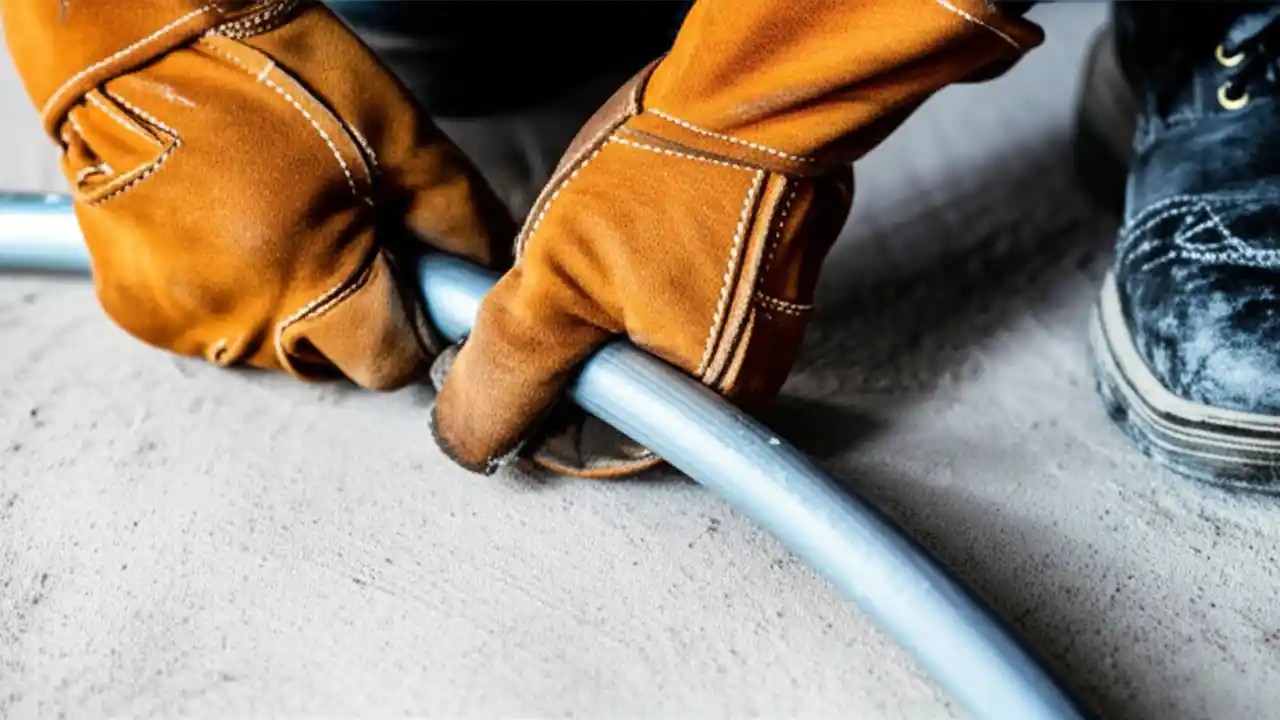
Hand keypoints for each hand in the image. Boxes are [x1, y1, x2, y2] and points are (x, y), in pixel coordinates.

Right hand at [2, 0, 514, 388]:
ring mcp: (179, 318)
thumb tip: (488, 268)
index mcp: (312, 283)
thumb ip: (455, 218)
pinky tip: (226, 231)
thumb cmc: (273, 70)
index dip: (411, 322)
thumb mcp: (396, 135)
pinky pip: (204, 326)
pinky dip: (226, 293)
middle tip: (344, 239)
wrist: (137, 34)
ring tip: (279, 223)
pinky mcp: (132, 306)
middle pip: (329, 361)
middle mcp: (240, 320)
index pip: (390, 361)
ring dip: (285, 306)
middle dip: (350, 315)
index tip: (409, 283)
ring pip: (266, 349)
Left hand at [430, 0, 1041, 475]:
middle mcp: (741, 378)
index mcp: (703, 400)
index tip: (504, 353)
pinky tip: (620, 231)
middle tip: (542, 283)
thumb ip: (509, 375)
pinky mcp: (758, 277)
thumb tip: (469, 442)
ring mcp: (757, 325)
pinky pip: (676, 302)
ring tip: (584, 246)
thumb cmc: (675, 171)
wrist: (757, 90)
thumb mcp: (558, 283)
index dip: (535, 407)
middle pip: (621, 399)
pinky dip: (632, 280)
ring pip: (641, 347)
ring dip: (595, 312)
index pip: (598, 445)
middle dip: (566, 353)